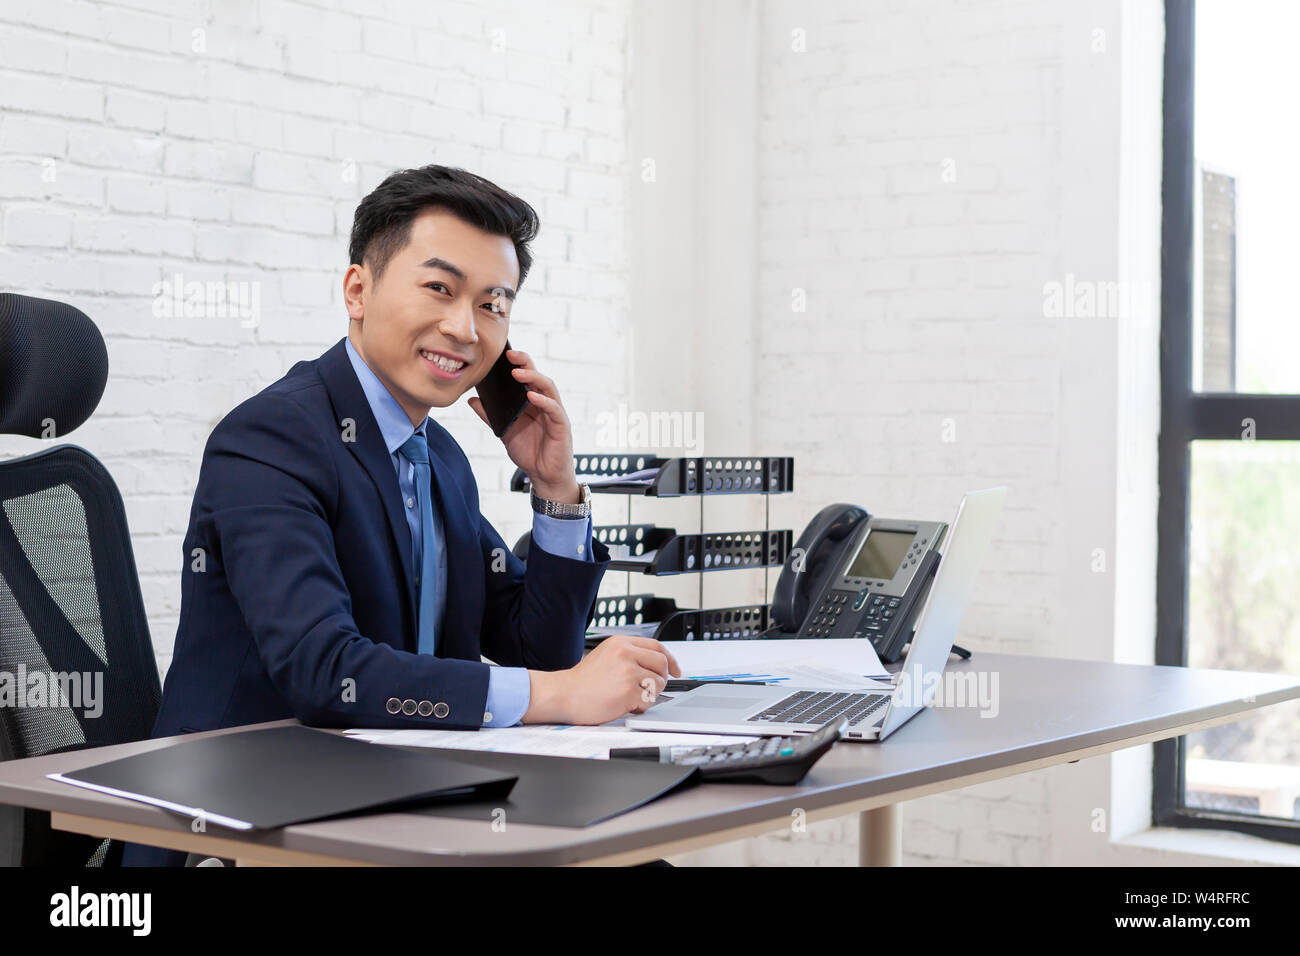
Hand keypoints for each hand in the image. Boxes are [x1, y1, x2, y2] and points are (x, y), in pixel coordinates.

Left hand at [467, 349, 578, 502]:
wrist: (544, 476)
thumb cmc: (529, 452)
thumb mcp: (504, 431)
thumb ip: (490, 415)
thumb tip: (472, 400)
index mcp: (532, 402)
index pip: (527, 377)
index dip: (518, 363)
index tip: (503, 353)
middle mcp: (545, 403)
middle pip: (538, 376)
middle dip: (525, 362)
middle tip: (510, 354)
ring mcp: (555, 413)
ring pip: (548, 388)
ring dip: (533, 378)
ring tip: (517, 372)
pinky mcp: (561, 426)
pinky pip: (554, 409)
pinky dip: (544, 401)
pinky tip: (531, 396)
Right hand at [523, 635, 682, 724]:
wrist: (563, 695)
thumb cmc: (582, 682)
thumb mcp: (605, 656)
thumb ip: (628, 656)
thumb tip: (654, 665)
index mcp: (620, 642)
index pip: (656, 646)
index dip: (670, 659)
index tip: (675, 670)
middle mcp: (625, 652)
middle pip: (662, 664)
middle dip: (659, 679)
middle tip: (647, 689)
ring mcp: (628, 670)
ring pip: (658, 683)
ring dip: (648, 694)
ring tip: (629, 697)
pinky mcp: (629, 690)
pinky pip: (649, 700)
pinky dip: (640, 706)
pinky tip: (625, 705)